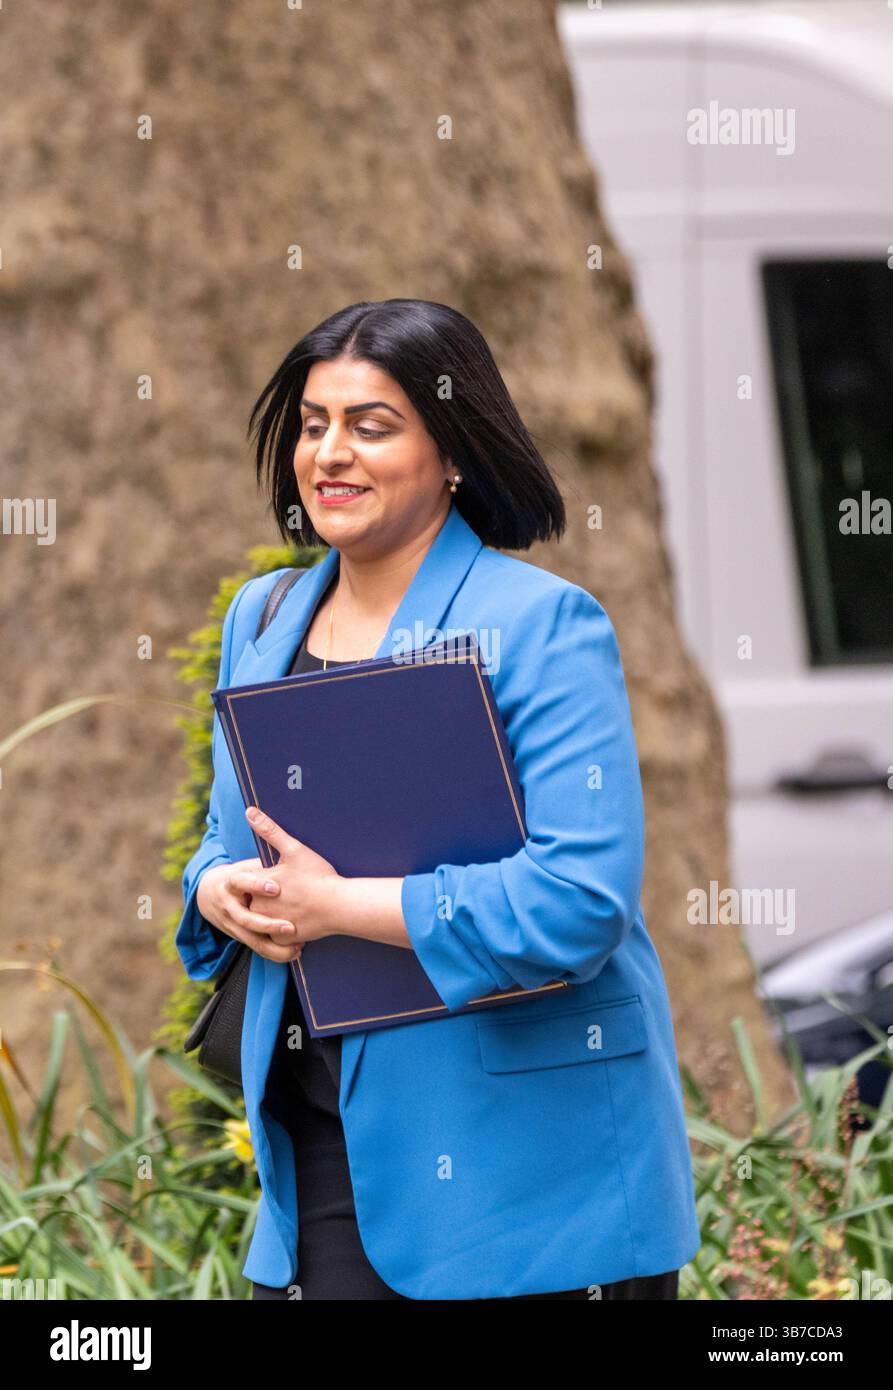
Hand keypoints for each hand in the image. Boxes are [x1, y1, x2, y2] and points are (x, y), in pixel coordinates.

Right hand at [195, 856, 302, 963]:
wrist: (208, 895)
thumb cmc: (237, 876)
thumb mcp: (244, 866)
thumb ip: (261, 865)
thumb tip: (283, 849)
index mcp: (229, 883)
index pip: (241, 882)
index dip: (257, 884)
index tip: (276, 888)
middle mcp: (228, 906)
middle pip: (245, 919)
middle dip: (268, 925)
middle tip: (291, 928)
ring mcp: (231, 924)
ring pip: (252, 940)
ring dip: (275, 947)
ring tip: (297, 946)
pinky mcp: (238, 937)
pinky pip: (257, 948)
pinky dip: (275, 953)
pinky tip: (294, 952)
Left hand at [243, 806, 341, 944]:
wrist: (340, 906)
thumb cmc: (318, 876)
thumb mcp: (293, 849)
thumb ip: (270, 830)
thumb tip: (250, 811)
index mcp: (258, 884)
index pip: (250, 880)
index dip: (267, 876)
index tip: (284, 876)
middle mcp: (259, 908)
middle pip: (255, 900)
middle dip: (268, 897)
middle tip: (293, 891)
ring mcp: (270, 926)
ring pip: (265, 920)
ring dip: (274, 915)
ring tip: (295, 905)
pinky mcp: (282, 941)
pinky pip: (276, 937)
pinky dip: (284, 932)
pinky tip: (297, 922)